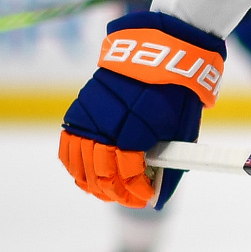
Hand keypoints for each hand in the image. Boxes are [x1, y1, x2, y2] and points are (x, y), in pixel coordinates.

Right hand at [59, 10, 226, 207]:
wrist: (157, 52)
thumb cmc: (175, 93)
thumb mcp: (182, 129)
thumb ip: (170, 165)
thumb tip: (158, 199)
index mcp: (139, 122)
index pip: (128, 171)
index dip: (136, 191)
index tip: (144, 196)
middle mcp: (110, 119)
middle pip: (102, 171)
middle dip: (116, 192)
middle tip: (128, 197)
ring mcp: (90, 114)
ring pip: (81, 163)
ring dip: (94, 183)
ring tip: (108, 191)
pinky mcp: (79, 109)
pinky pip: (68, 145)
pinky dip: (75, 165)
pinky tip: (87, 176)